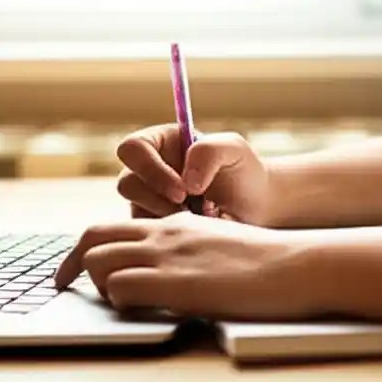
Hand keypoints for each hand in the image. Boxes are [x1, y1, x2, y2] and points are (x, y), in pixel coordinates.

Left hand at [52, 212, 319, 319]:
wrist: (295, 265)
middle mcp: (163, 233)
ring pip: (98, 261)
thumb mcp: (220, 243)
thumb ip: (189, 250)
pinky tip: (140, 309)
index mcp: (174, 224)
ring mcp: (167, 256)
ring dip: (99, 284)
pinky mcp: (174, 282)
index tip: (75, 270)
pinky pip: (120, 288)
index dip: (86, 250)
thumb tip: (172, 272)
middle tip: (64, 286)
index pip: (111, 227)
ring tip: (119, 300)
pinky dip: (119, 300)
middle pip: (92, 238)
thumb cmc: (269, 263)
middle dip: (73, 263)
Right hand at [115, 125, 274, 224]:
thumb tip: (186, 182)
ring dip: (166, 220)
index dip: (150, 169)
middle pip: (126, 184)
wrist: (255, 208)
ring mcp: (148, 201)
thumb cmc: (243, 172)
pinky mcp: (153, 227)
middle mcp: (148, 171)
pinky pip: (145, 236)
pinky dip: (168, 238)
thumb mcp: (234, 150)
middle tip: (188, 209)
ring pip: (134, 213)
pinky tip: (194, 233)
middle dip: (157, 200)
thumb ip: (208, 152)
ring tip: (199, 219)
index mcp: (161, 142)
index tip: (183, 189)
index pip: (132, 148)